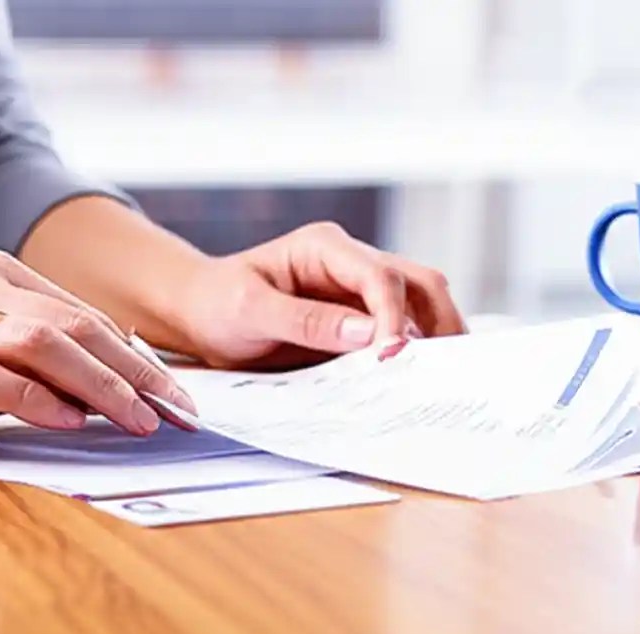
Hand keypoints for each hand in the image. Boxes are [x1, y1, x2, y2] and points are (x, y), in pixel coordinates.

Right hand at [0, 250, 196, 444]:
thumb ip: (31, 359)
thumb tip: (110, 395)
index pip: (88, 318)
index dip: (141, 360)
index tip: (181, 400)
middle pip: (79, 327)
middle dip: (140, 375)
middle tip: (182, 415)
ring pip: (44, 343)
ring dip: (103, 385)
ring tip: (142, 422)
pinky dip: (36, 398)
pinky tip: (71, 422)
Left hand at [176, 222, 465, 367]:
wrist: (199, 315)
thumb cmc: (216, 305)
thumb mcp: (250, 312)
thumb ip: (307, 320)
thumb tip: (367, 332)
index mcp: (324, 247)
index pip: (380, 276)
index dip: (394, 317)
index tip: (392, 356)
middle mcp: (350, 262)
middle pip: (418, 283)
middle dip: (437, 323)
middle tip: (440, 370)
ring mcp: (358, 291)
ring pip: (421, 304)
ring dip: (434, 338)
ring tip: (440, 378)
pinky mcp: (359, 319)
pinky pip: (401, 331)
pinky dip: (416, 353)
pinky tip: (416, 380)